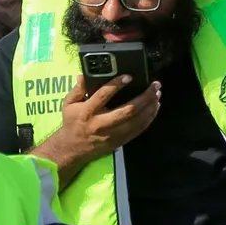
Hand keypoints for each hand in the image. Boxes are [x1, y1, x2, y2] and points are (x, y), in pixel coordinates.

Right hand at [39, 76, 161, 187]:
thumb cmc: (72, 123)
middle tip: (155, 86)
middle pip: (128, 110)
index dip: (117, 85)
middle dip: (144, 97)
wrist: (72, 149)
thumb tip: (83, 75)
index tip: (129, 76)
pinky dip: (149, 119)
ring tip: (157, 95)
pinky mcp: (120, 142)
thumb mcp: (68, 104)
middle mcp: (101, 123)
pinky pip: (138, 130)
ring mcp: (112, 134)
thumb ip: (77, 89)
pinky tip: (154, 108)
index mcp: (88, 111)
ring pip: (136, 121)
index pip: (103, 96)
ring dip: (150, 107)